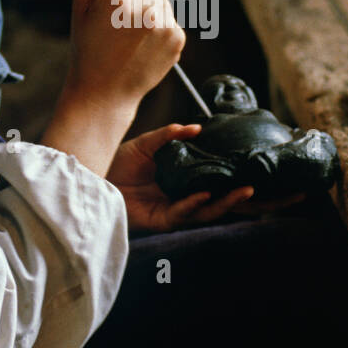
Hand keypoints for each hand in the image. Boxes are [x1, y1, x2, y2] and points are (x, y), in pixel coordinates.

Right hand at [41, 0, 185, 176]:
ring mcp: (166, 27)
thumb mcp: (80, 8)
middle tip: (122, 10)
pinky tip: (141, 43)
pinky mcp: (178, 40)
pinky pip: (170, 18)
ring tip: (130, 32)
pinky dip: (159, 25)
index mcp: (122, 0)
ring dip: (150, 7)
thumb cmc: (88, 48)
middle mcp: (148, 11)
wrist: (104, 93)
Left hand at [107, 123, 254, 233]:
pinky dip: (194, 203)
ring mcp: (172, 208)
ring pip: (205, 210)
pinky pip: (182, 213)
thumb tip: (196, 128)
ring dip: (224, 203)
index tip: (244, 166)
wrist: (95, 177)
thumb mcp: (147, 143)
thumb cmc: (119, 163)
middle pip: (214, 199)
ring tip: (241, 192)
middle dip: (234, 197)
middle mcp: (180, 195)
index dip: (227, 175)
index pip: (210, 179)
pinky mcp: (161, 219)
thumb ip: (170, 136)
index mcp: (180, 178)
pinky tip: (204, 195)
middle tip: (252, 187)